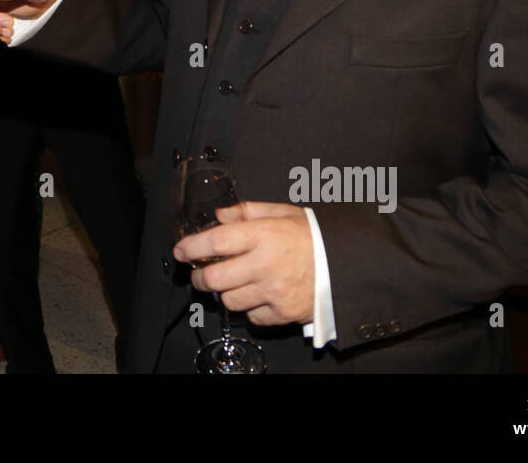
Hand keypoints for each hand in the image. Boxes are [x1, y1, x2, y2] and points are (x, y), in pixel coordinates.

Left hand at [173, 202, 314, 326]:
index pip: (216, 241)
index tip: (180, 250)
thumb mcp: (283, 213)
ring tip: (234, 283)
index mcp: (264, 235)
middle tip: (199, 274)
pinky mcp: (282, 313)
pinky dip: (249, 308)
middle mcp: (265, 265)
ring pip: (229, 300)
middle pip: (214, 278)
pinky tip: (257, 295)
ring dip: (225, 293)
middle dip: (199, 277)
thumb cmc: (314, 236)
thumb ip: (248, 211)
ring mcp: (273, 292)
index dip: (192, 246)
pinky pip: (252, 317)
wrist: (347, 265)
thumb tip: (220, 216)